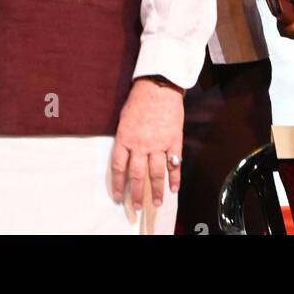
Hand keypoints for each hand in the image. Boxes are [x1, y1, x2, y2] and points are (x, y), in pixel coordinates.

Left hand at [111, 77, 183, 213]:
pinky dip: (176, 177)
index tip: (118, 197)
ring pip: (156, 173)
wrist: (159, 87)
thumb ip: (125, 139)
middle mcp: (140, 144)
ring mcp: (158, 144)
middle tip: (138, 207)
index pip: (119, 167)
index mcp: (125, 138)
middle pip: (137, 175)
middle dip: (137, 194)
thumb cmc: (139, 100)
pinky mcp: (174, 141)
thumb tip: (125, 157)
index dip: (118, 184)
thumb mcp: (124, 119)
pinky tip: (175, 188)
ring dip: (157, 190)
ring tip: (158, 203)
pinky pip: (175, 163)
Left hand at [277, 0, 293, 38]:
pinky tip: (289, 18)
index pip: (291, 30)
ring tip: (286, 14)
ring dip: (284, 26)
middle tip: (281, 12)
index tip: (279, 14)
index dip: (281, 24)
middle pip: (288, 34)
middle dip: (281, 24)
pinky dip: (288, 28)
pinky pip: (292, 35)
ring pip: (288, 35)